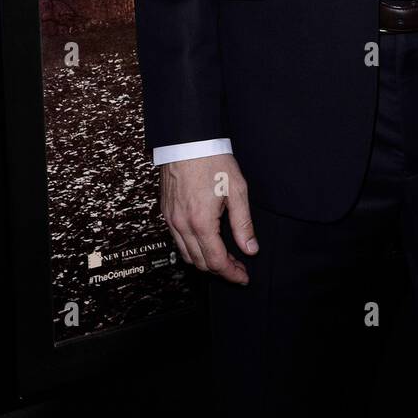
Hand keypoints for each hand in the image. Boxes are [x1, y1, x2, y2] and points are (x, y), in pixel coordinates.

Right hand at [160, 152, 257, 284]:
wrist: (187, 140)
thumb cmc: (212, 160)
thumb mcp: (237, 190)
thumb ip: (243, 223)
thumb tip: (250, 248)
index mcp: (201, 222)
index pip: (216, 261)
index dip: (231, 273)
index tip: (243, 276)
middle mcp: (182, 225)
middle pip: (200, 263)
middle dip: (220, 270)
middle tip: (238, 266)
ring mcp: (171, 219)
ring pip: (187, 254)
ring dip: (205, 261)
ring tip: (224, 256)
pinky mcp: (166, 212)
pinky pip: (178, 240)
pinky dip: (192, 248)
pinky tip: (206, 241)